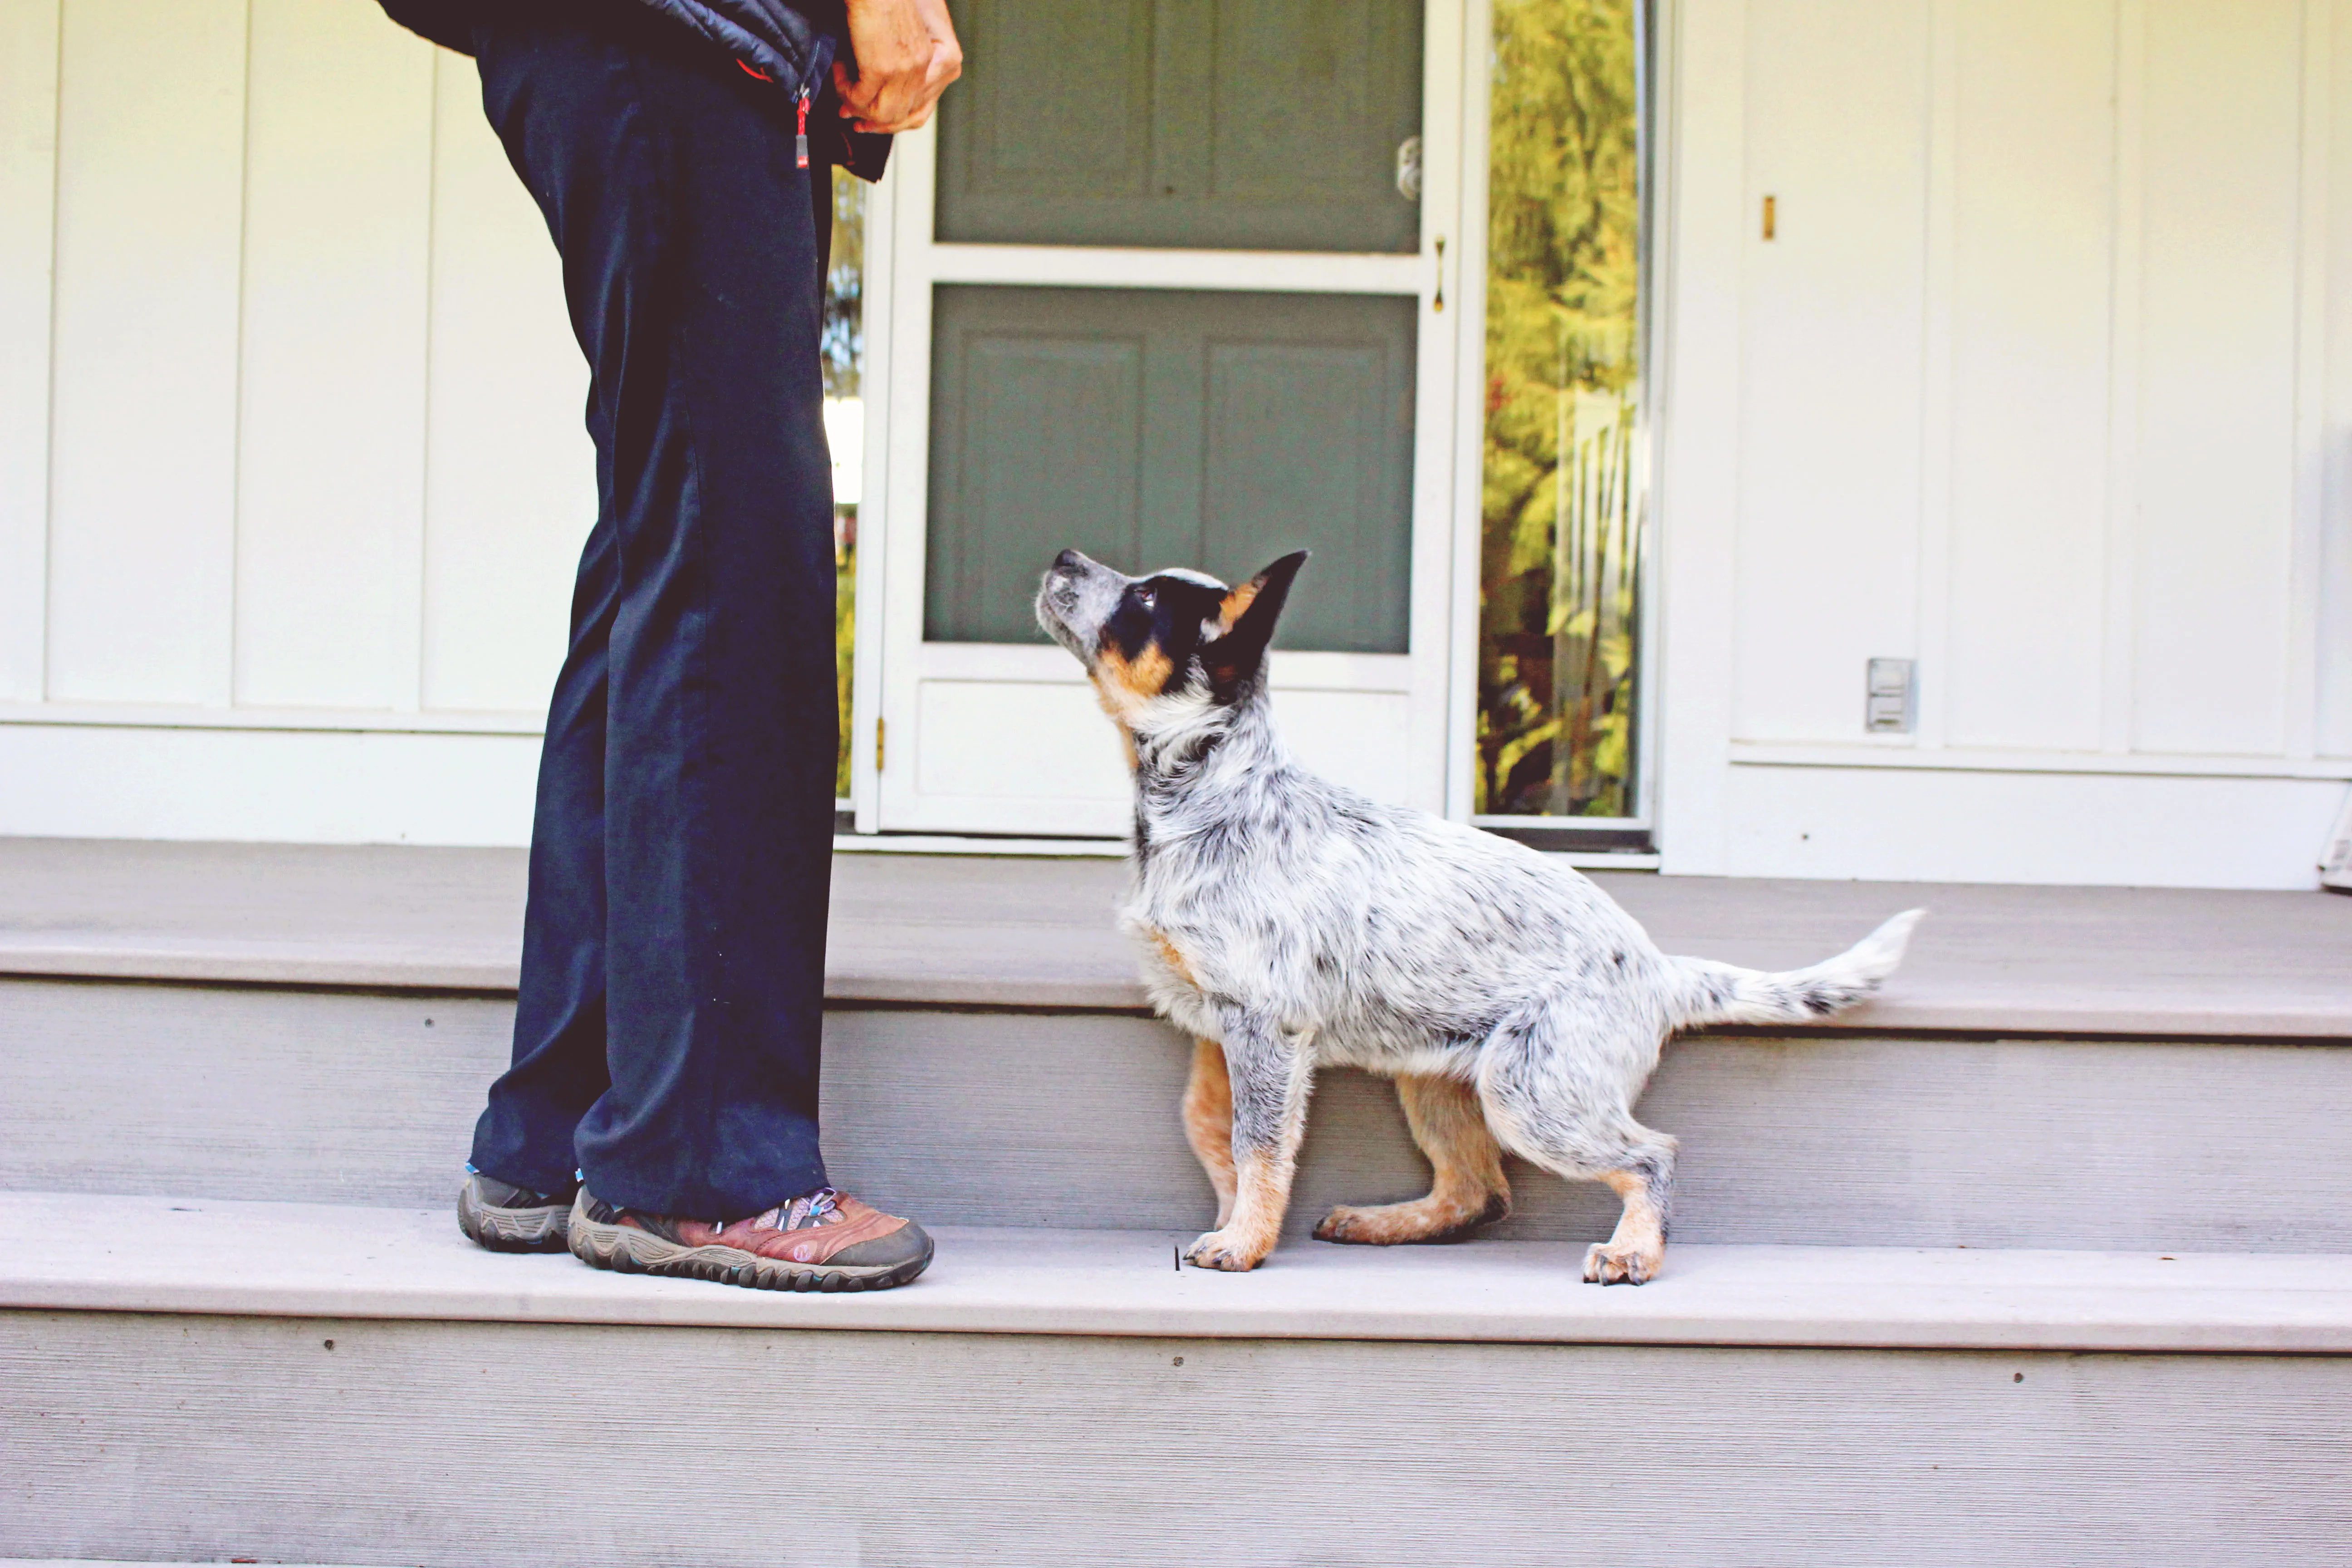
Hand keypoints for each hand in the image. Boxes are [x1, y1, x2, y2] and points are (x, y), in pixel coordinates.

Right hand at [835, 0, 961, 133]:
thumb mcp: (898, 34)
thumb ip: (896, 59)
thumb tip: (874, 84)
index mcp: (928, 60)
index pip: (917, 108)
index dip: (892, 119)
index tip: (869, 118)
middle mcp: (919, 69)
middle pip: (899, 115)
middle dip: (870, 119)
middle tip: (847, 112)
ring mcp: (902, 71)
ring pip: (881, 112)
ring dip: (856, 105)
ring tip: (841, 88)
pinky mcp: (881, 68)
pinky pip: (860, 97)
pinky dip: (844, 89)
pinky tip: (838, 71)